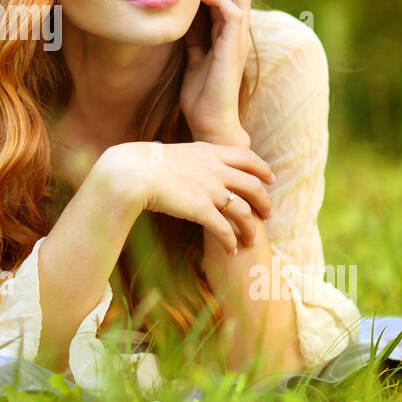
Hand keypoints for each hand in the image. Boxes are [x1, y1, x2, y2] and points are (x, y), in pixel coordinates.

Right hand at [99, 139, 274, 256]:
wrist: (131, 172)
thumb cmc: (144, 163)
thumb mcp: (174, 153)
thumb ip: (190, 158)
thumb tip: (189, 162)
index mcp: (209, 152)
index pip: (247, 157)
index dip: (263, 169)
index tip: (270, 178)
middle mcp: (215, 169)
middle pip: (253, 186)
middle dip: (264, 202)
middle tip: (267, 214)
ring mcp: (209, 189)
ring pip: (243, 211)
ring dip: (250, 228)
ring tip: (251, 240)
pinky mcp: (200, 210)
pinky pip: (224, 230)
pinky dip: (231, 241)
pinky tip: (232, 250)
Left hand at [180, 0, 251, 141]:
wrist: (209, 122)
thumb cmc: (201, 95)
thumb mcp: (194, 58)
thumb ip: (194, 38)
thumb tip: (183, 18)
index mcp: (227, 36)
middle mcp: (236, 35)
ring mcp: (238, 41)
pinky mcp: (234, 48)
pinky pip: (233, 14)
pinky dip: (218, 0)